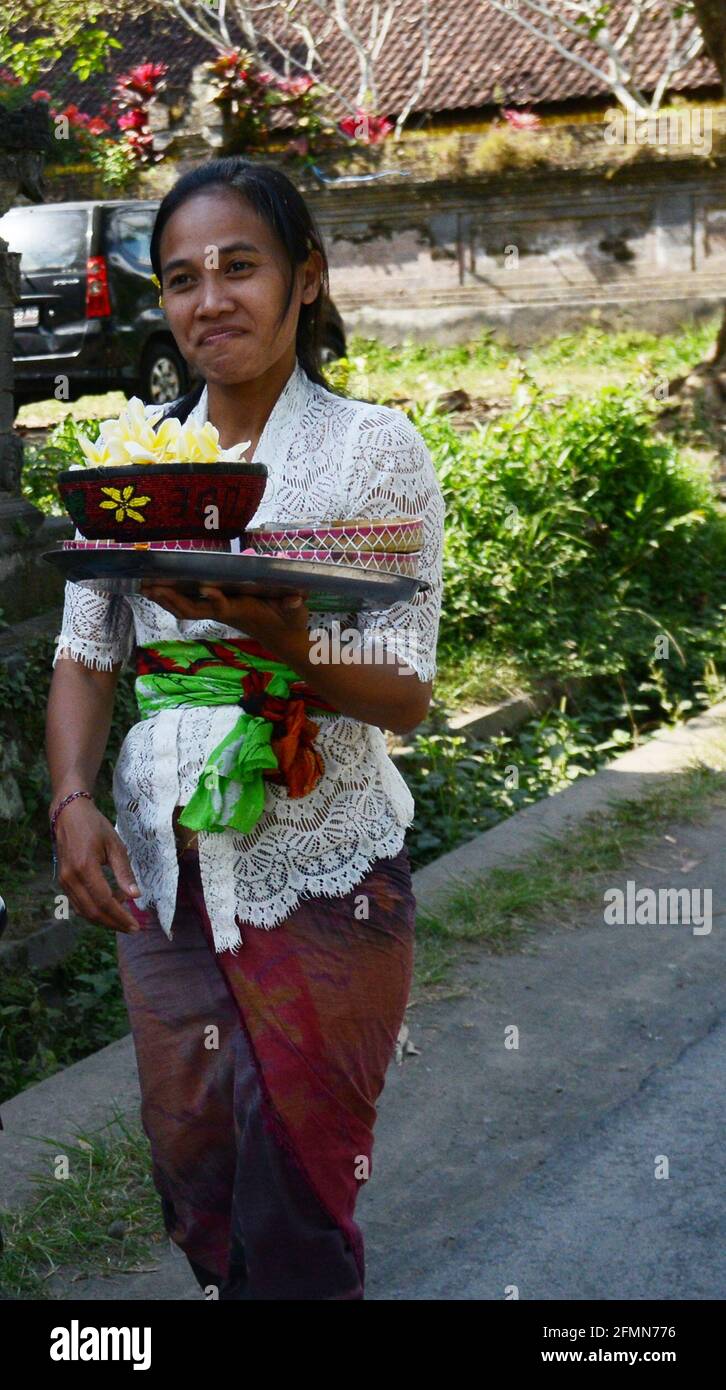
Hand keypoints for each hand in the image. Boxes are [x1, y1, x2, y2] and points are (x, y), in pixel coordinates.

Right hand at [54, 797, 141, 934]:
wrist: (69, 814)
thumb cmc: (95, 826)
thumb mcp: (115, 845)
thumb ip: (124, 872)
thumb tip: (136, 896)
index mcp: (85, 867)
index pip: (104, 901)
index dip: (120, 916)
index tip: (135, 926)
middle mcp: (70, 878)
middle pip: (92, 912)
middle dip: (113, 923)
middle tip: (132, 928)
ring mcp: (64, 881)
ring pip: (83, 911)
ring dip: (104, 919)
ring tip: (123, 919)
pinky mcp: (63, 881)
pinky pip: (78, 903)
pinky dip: (94, 910)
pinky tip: (109, 907)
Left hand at [139, 583, 309, 657]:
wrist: (285, 641)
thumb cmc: (291, 623)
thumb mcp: (297, 613)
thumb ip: (294, 605)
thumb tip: (296, 598)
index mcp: (243, 610)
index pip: (225, 606)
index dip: (214, 599)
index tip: (204, 587)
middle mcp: (227, 612)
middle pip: (194, 608)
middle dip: (172, 599)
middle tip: (150, 586)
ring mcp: (220, 612)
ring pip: (187, 607)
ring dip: (165, 599)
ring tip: (144, 586)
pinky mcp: (218, 610)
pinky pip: (190, 605)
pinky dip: (172, 598)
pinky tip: (158, 589)